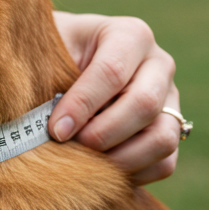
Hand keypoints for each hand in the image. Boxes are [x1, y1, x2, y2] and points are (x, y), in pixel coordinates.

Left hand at [49, 12, 181, 185]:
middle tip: (70, 146)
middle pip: (144, 105)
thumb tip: (37, 114)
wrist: (67, 68)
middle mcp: (158, 64)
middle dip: (103, 134)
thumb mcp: (47, 50)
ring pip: (162, 137)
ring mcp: (170, 100)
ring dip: (121, 159)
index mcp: (130, 35)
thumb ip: (41, 68)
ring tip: (85, 164)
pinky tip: (101, 172)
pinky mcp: (171, 130)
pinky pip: (165, 162)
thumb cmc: (51, 57)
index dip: (82, 105)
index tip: (55, 130)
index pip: (112, 71)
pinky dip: (135, 174)